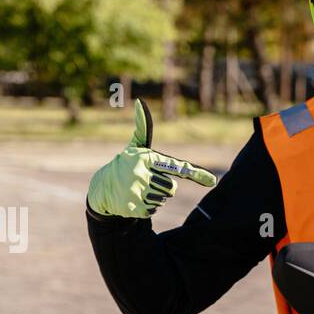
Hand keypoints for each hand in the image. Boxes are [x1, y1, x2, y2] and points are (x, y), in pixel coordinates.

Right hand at [87, 99, 216, 218]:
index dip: (195, 174)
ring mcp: (137, 192)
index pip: (176, 167)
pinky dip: (146, 208)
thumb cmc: (125, 164)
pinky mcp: (133, 208)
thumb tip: (140, 103)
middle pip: (171, 188)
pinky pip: (152, 210)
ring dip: (154, 197)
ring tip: (139, 189)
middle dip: (162, 186)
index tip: (212, 181)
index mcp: (146, 158)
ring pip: (162, 199)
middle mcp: (142, 174)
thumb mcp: (134, 147)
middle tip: (146, 181)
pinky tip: (134, 200)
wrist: (101, 187)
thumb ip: (143, 127)